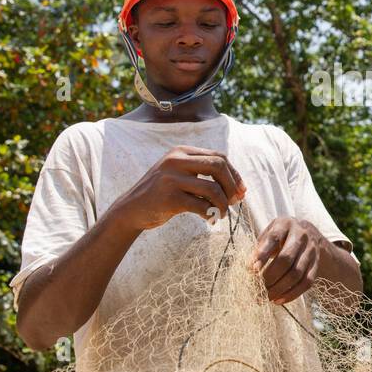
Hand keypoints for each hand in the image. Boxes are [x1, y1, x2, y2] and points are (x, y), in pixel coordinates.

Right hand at [110, 145, 245, 231]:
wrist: (130, 210)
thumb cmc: (161, 195)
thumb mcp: (180, 176)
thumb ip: (205, 177)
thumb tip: (241, 190)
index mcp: (181, 151)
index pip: (219, 156)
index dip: (234, 174)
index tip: (241, 191)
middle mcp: (176, 160)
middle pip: (219, 166)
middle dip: (232, 186)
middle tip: (234, 202)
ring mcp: (171, 178)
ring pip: (213, 188)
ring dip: (222, 204)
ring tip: (220, 214)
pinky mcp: (169, 198)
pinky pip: (201, 205)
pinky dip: (210, 214)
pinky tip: (210, 220)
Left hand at [250, 217, 326, 304]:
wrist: (307, 233)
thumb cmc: (279, 236)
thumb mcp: (268, 234)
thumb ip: (259, 248)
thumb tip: (249, 269)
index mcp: (285, 224)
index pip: (274, 238)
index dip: (263, 254)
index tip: (252, 269)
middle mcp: (301, 235)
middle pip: (287, 258)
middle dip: (271, 276)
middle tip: (258, 287)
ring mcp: (311, 250)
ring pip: (297, 273)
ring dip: (280, 288)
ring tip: (267, 296)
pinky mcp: (316, 265)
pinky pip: (307, 282)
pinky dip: (292, 294)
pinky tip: (279, 300)